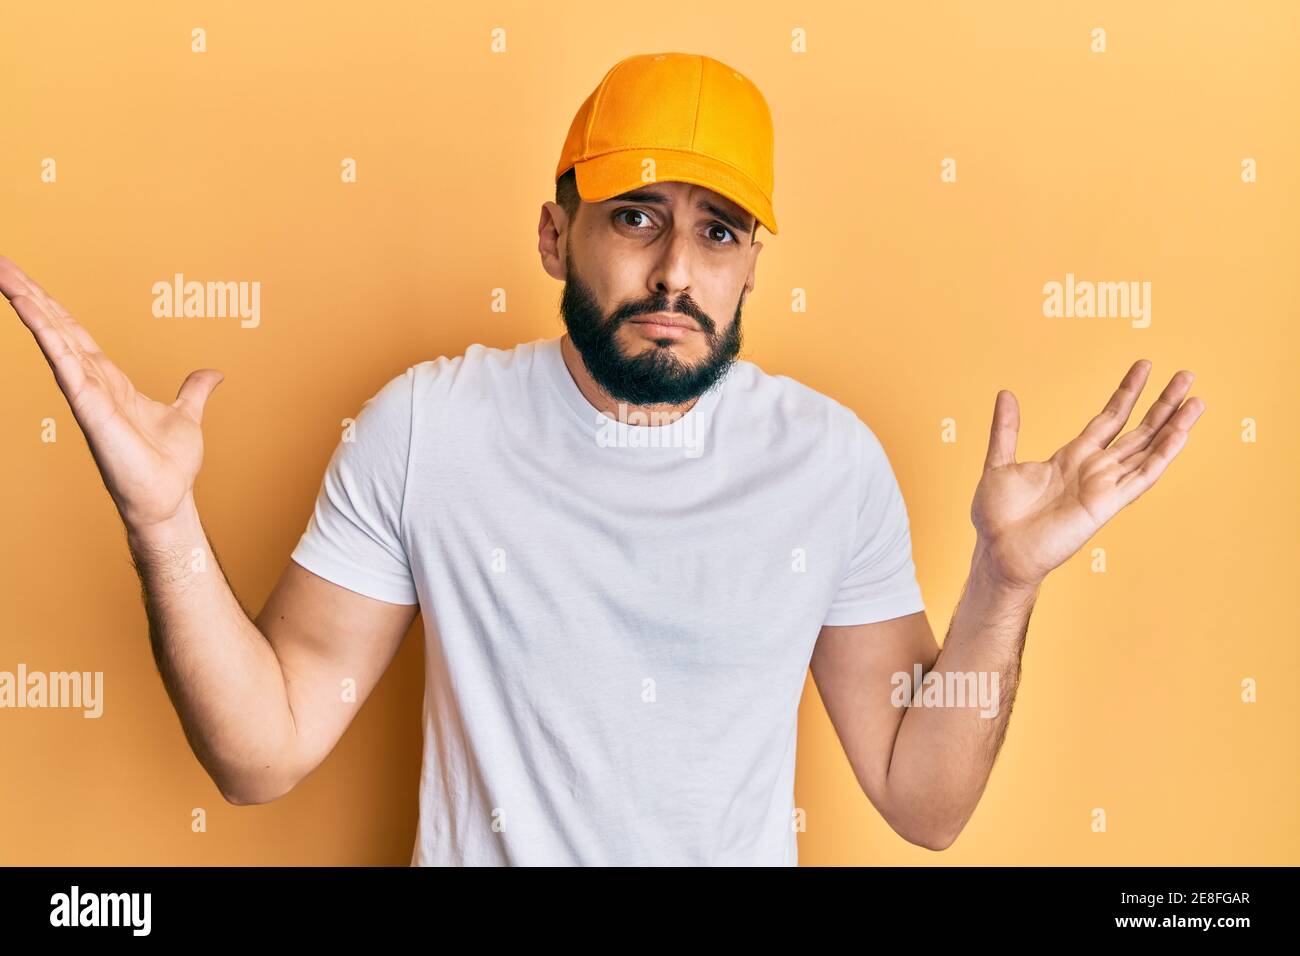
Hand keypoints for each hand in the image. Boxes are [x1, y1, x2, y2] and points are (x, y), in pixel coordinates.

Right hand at [1, 256, 224, 530]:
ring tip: (5, 275)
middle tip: (1, 262)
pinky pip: (65, 366)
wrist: (169, 500)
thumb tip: (213, 374)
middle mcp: (92, 383)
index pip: (75, 333)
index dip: (52, 305)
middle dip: (30, 294)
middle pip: (57, 328)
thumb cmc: (170, 465)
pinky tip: (30, 310)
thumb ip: (193, 391)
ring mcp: (87, 395)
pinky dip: (49, 337)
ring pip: (54, 340)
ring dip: (30, 306)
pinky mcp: (90, 409)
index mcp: (110, 380)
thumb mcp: (186, 415)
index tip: (26, 279)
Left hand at [971, 360, 1204, 590]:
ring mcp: (1103, 486)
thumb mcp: (999, 463)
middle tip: (1186, 375)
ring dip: (1173, 426)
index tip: (1143, 365)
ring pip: (1148, 450)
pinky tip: (1180, 434)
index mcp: (1071, 457)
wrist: (998, 551)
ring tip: (1196, 400)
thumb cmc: (997, 517)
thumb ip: (1006, 429)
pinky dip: (1162, 456)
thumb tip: (1006, 393)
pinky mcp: (1105, 504)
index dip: (1127, 392)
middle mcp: (1093, 469)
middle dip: (1162, 403)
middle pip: (1138, 430)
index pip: (1108, 418)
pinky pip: (1141, 477)